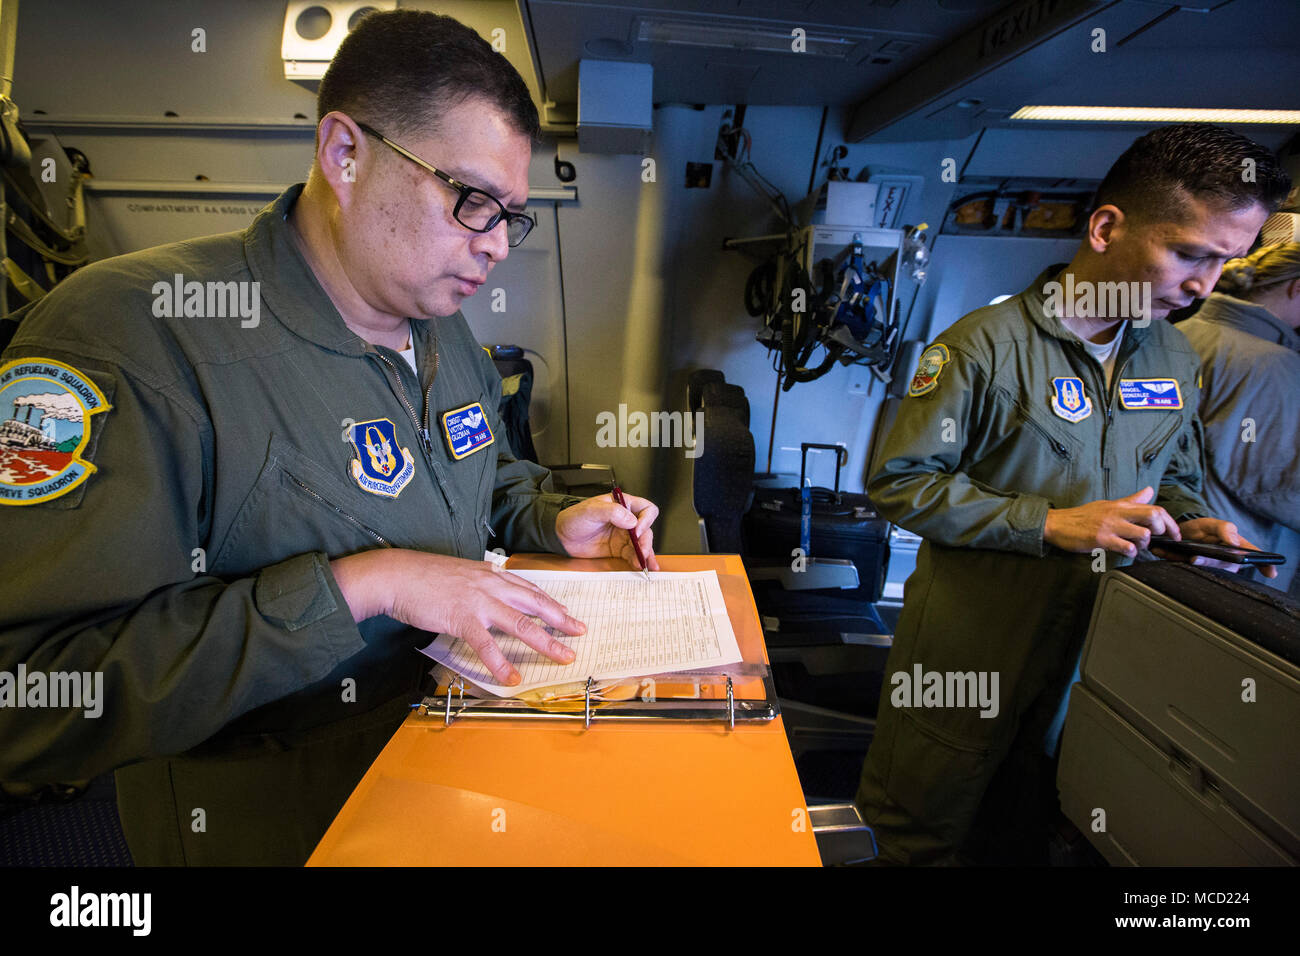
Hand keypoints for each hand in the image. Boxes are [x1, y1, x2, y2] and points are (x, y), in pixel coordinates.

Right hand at [330, 550, 585, 685]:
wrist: (397, 574)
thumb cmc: (424, 575)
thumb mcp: (460, 571)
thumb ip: (478, 580)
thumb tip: (490, 587)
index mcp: (490, 574)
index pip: (529, 588)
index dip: (550, 602)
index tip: (566, 612)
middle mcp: (491, 585)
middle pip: (535, 603)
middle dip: (561, 619)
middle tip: (580, 631)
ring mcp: (479, 602)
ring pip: (522, 624)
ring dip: (546, 642)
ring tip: (564, 656)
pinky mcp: (463, 618)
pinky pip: (487, 645)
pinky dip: (501, 663)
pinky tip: (513, 677)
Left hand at [555, 492, 660, 571]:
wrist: (561, 537)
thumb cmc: (574, 518)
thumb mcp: (591, 510)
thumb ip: (612, 512)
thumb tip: (632, 521)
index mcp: (623, 505)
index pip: (646, 509)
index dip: (646, 519)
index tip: (638, 530)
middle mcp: (626, 520)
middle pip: (647, 529)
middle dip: (646, 541)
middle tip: (641, 550)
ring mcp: (624, 536)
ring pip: (642, 544)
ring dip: (645, 554)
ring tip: (643, 563)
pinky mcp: (619, 549)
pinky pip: (633, 555)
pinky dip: (638, 561)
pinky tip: (640, 566)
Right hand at [1044, 486, 1179, 557]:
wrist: (1056, 523)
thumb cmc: (1082, 516)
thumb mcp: (1108, 504)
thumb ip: (1131, 500)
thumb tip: (1149, 490)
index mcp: (1121, 505)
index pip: (1154, 508)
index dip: (1170, 522)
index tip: (1174, 533)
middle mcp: (1118, 513)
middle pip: (1153, 516)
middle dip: (1163, 530)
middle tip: (1159, 540)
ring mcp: (1109, 526)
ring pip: (1143, 533)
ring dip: (1145, 544)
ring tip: (1137, 546)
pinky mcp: (1100, 539)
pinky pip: (1125, 546)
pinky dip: (1131, 552)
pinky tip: (1126, 552)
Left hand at [1157, 517, 1278, 578]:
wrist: (1176, 532)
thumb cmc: (1201, 530)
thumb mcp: (1212, 525)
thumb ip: (1224, 529)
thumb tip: (1233, 540)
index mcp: (1234, 550)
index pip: (1252, 558)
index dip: (1264, 565)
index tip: (1271, 572)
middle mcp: (1222, 561)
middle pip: (1221, 564)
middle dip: (1210, 561)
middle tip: (1198, 558)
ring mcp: (1205, 565)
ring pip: (1201, 567)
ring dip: (1191, 563)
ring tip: (1187, 557)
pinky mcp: (1185, 566)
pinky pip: (1179, 563)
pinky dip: (1169, 557)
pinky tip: (1161, 551)